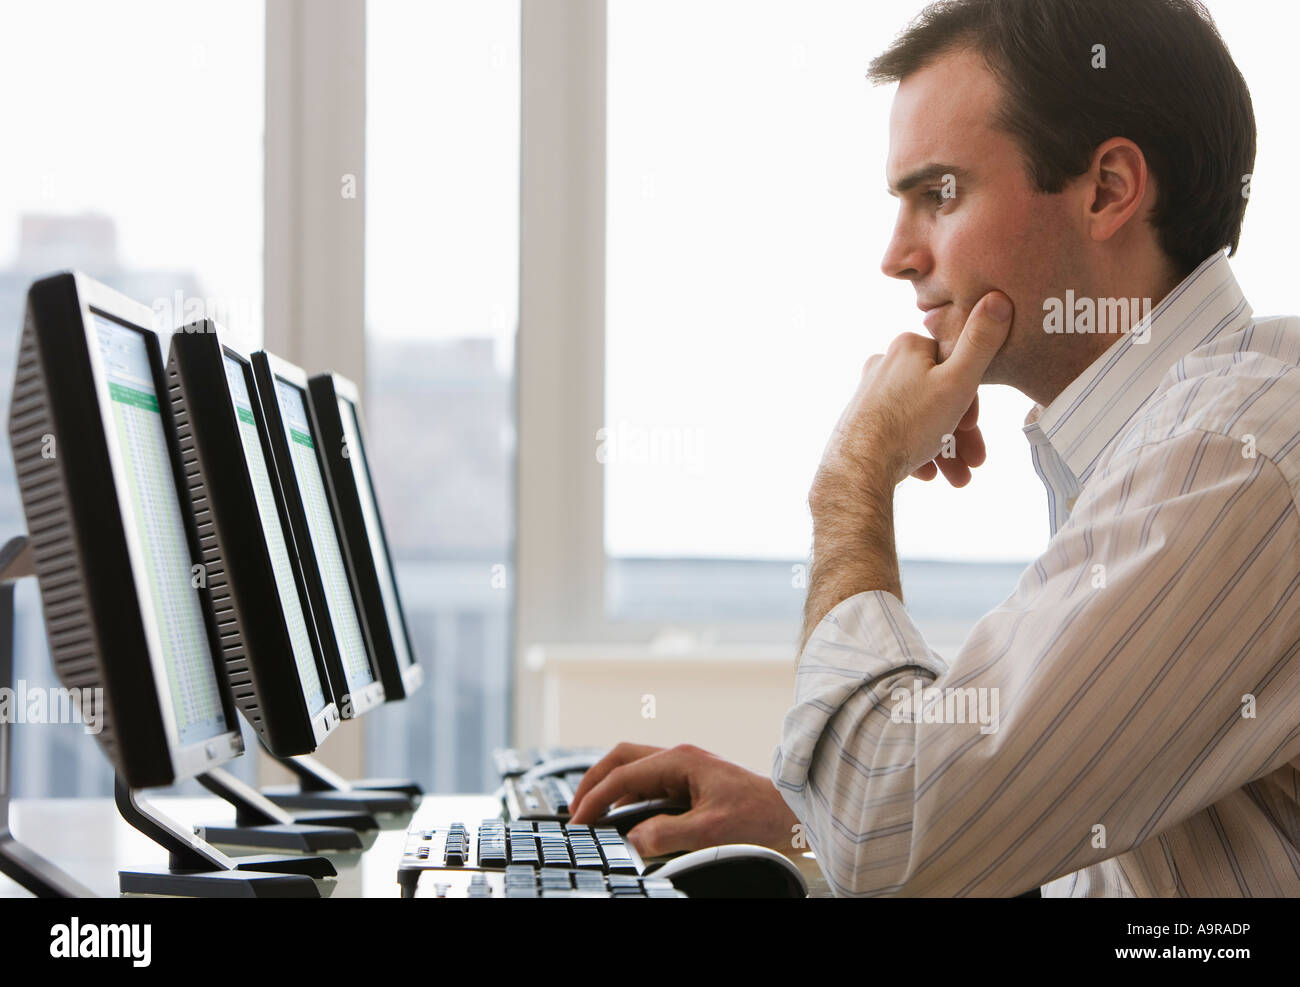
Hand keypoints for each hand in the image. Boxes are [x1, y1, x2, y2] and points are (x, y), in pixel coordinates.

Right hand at [567, 742, 801, 857]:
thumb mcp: (711, 830)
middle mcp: (680, 758)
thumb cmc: (760, 815)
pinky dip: (628, 794)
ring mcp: (686, 767)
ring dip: (610, 786)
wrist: (791, 810)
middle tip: (575, 810)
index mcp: (681, 761)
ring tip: (592, 812)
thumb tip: (633, 839)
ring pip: (634, 767)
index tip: (579, 820)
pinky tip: (624, 814)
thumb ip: (668, 834)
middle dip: (594, 781)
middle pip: (622, 758)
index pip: (624, 775)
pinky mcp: (691, 780)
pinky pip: (649, 781)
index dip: (597, 798)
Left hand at [810, 290, 1011, 499]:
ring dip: (943, 450)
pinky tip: (927, 473)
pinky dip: (917, 452)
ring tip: (957, 478)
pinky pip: (898, 434)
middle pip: (938, 397)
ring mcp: (871, 394)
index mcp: (909, 347)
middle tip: (974, 462)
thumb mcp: (958, 381)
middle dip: (960, 434)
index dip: (972, 400)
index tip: (975, 427)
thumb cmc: (909, 424)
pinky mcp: (861, 419)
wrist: (857, 467)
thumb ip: (980, 342)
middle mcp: (885, 365)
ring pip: (920, 420)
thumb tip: (997, 298)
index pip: (955, 366)